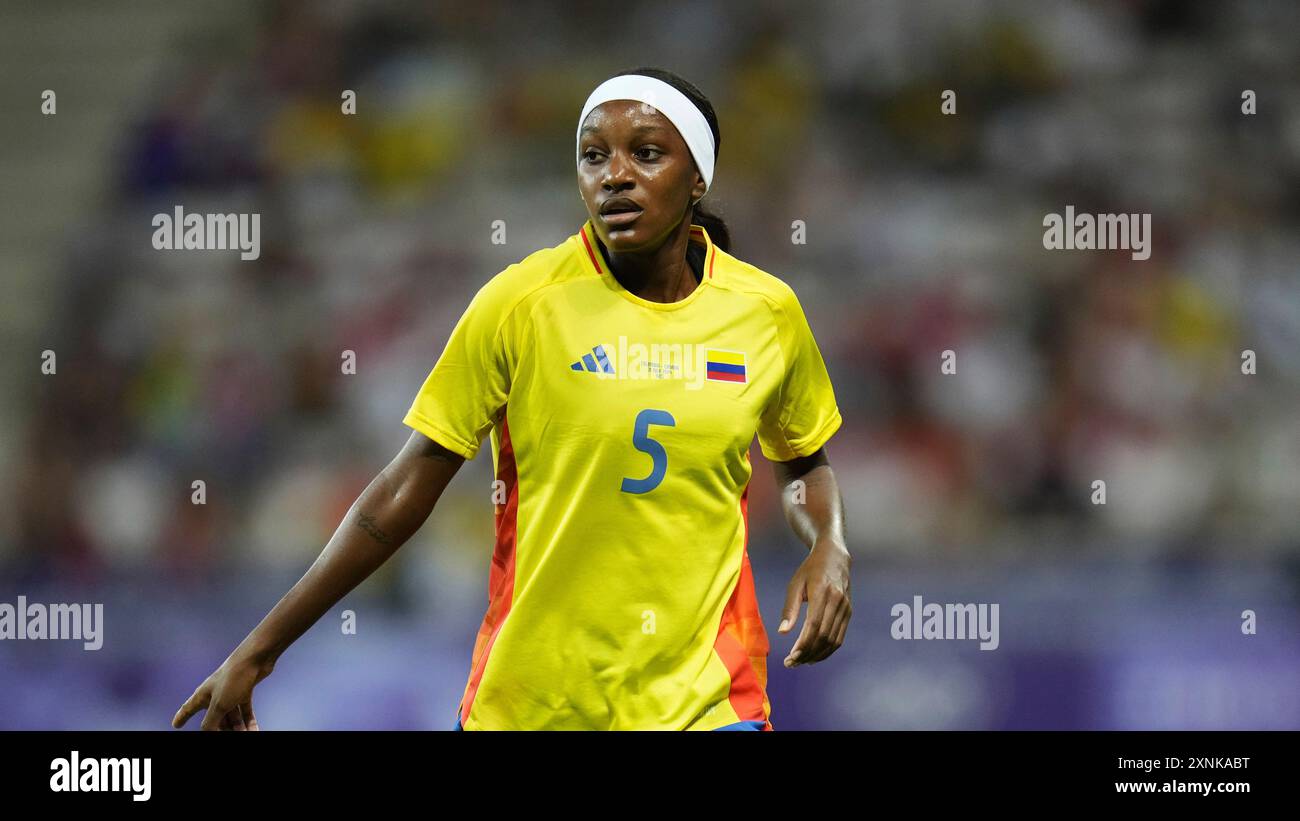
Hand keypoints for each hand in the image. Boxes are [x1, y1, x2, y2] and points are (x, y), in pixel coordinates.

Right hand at [172, 653, 273, 730]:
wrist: (256, 658)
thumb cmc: (233, 678)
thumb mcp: (220, 705)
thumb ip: (212, 722)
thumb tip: (207, 732)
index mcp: (203, 695)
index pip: (188, 708)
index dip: (181, 717)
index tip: (176, 724)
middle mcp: (214, 694)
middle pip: (214, 719)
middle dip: (221, 730)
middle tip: (230, 738)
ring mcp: (230, 693)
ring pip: (232, 717)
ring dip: (238, 728)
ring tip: (245, 735)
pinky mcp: (244, 691)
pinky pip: (245, 712)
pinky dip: (249, 722)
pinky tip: (254, 731)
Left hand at [778, 540, 851, 667]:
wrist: (835, 557)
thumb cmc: (811, 570)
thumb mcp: (795, 584)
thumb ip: (789, 608)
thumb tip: (783, 632)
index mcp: (822, 592)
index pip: (814, 625)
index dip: (803, 644)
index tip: (791, 656)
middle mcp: (837, 602)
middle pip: (824, 636)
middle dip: (808, 653)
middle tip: (792, 663)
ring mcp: (845, 608)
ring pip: (833, 640)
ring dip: (817, 655)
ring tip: (801, 662)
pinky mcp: (849, 613)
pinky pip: (840, 637)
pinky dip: (828, 650)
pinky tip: (815, 655)